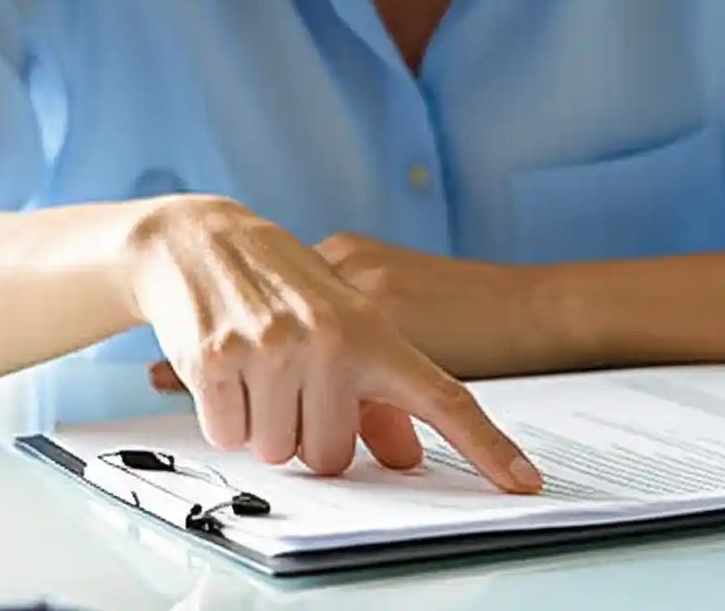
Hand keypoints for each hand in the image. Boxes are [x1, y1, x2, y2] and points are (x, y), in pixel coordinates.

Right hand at [126, 196, 541, 492]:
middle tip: (287, 383)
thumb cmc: (279, 286)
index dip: (486, 446)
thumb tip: (405, 456)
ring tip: (254, 367)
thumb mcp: (340, 326)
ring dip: (261, 424)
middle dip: (303, 433)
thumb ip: (377, 397)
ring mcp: (272, 349)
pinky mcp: (217, 358)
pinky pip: (228, 434)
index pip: (443, 398)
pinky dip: (222, 414)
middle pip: (329, 458)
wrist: (200, 239)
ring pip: (275, 452)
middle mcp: (329, 341)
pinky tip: (223, 367)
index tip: (524, 485)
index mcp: (373, 334)